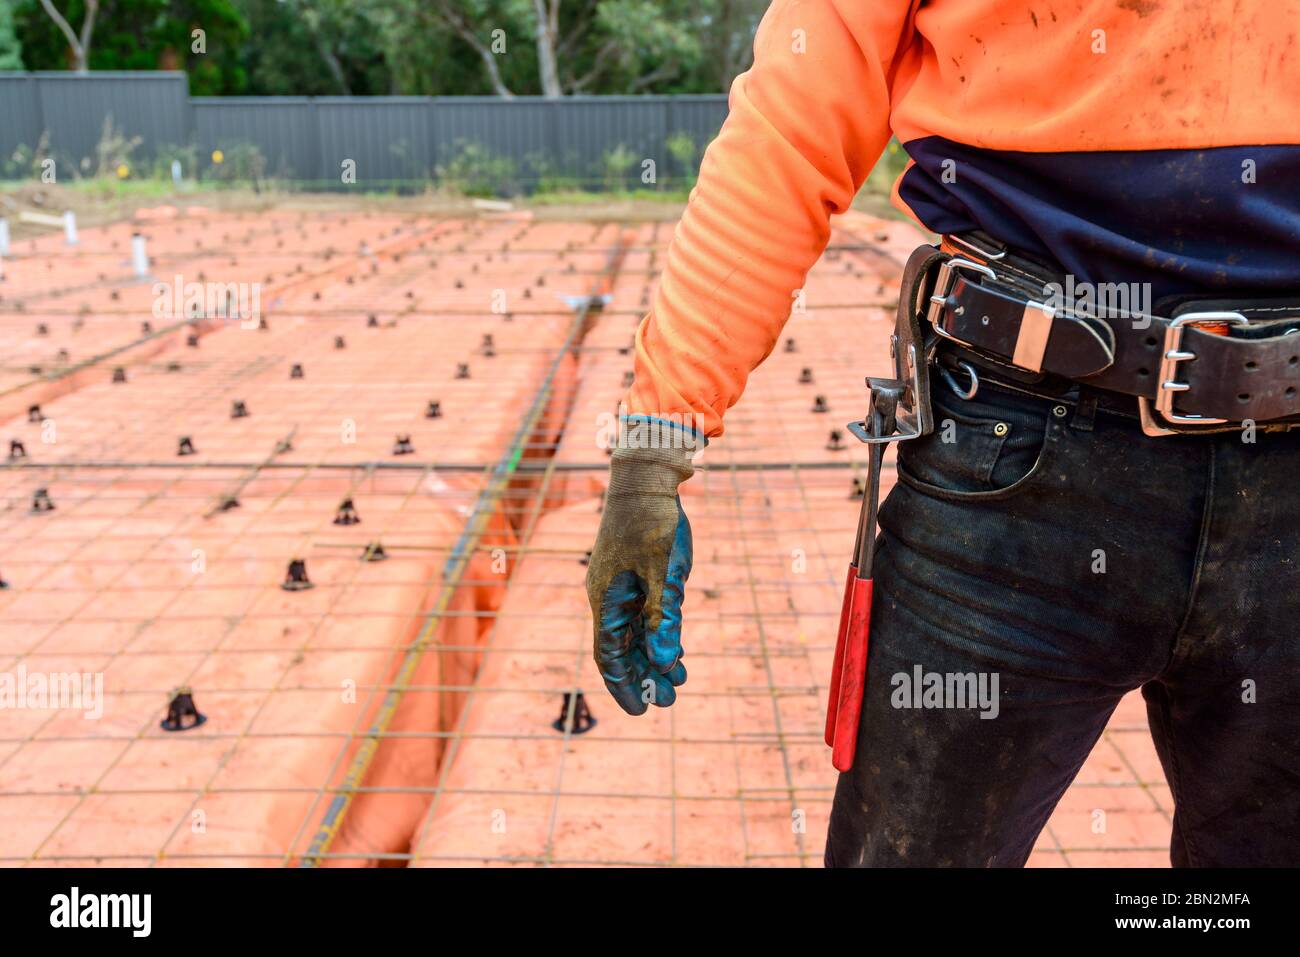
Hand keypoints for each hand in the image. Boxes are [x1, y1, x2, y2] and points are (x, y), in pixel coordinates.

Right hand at [586, 419, 698, 713]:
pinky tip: (676, 649)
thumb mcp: (666, 572)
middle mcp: (608, 596)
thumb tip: (665, 662)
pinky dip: (658, 633)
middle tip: (668, 702)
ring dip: (654, 658)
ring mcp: (621, 585)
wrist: (647, 475)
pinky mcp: (636, 574)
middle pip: (621, 648)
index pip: (609, 655)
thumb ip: (664, 618)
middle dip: (643, 677)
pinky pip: (644, 613)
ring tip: (677, 683)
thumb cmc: (653, 520)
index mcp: (606, 598)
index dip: (625, 685)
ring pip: (634, 633)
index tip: (642, 712)